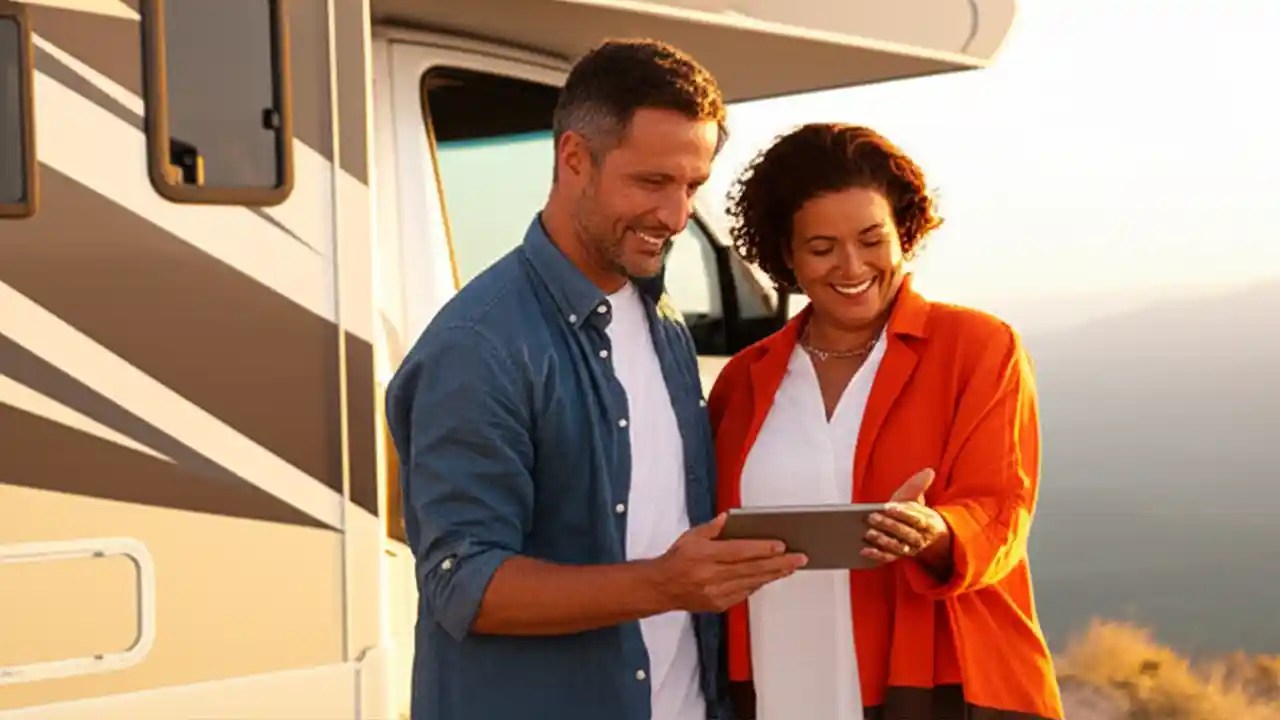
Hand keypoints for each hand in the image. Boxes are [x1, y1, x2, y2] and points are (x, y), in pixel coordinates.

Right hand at [651, 513, 807, 612]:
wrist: (660, 588)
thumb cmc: (675, 561)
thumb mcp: (690, 537)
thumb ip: (711, 528)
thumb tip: (728, 518)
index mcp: (705, 555)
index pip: (740, 551)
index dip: (762, 548)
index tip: (781, 546)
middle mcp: (712, 575)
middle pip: (752, 569)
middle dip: (779, 563)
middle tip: (798, 558)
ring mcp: (716, 592)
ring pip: (752, 583)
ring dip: (774, 575)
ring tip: (791, 567)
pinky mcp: (719, 604)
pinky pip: (744, 594)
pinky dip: (759, 584)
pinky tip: (770, 578)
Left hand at [861, 468, 950, 569]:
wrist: (924, 535)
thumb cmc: (913, 512)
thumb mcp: (915, 499)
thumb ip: (918, 486)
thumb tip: (929, 471)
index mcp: (926, 521)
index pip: (915, 518)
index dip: (901, 512)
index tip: (887, 506)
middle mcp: (919, 537)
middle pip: (905, 533)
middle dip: (889, 525)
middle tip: (871, 517)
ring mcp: (909, 549)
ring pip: (898, 547)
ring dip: (883, 541)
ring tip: (868, 533)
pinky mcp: (898, 557)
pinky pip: (888, 558)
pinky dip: (877, 556)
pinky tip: (864, 550)